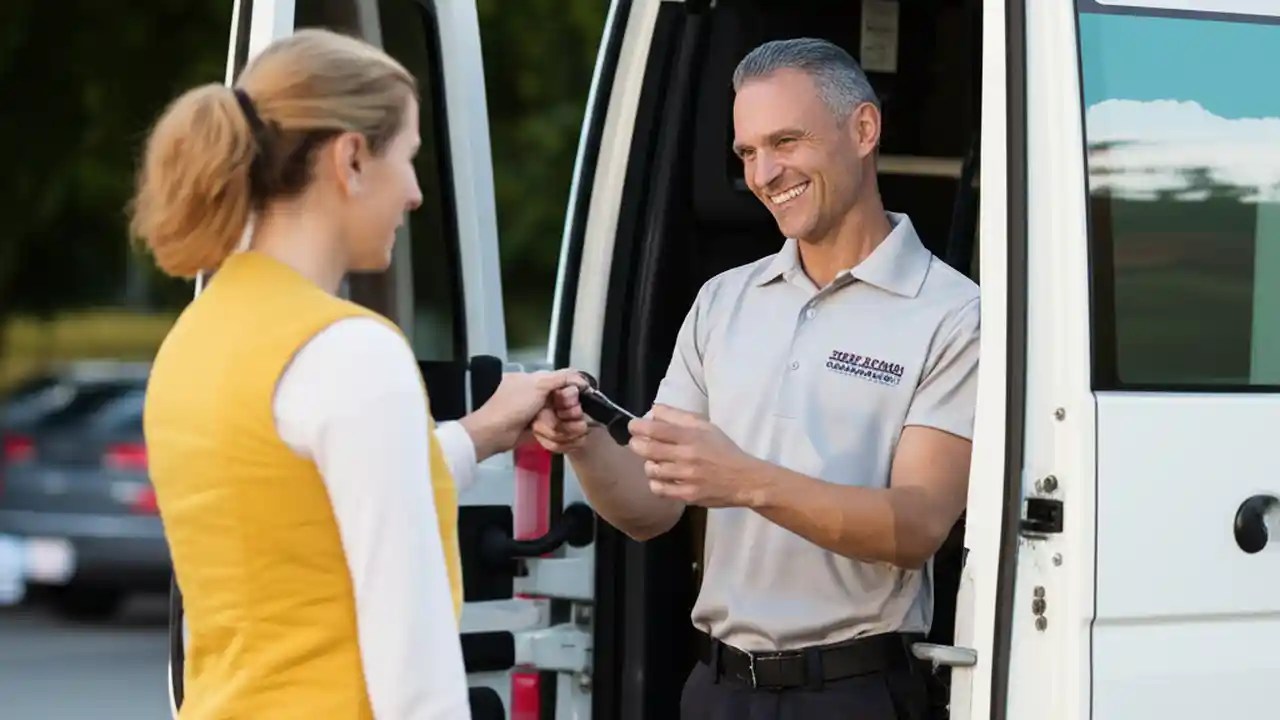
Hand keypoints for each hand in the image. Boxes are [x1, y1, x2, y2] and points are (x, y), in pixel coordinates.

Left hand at [461, 370, 587, 460]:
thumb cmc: (513, 405)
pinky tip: (542, 435)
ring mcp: (543, 415)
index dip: (574, 392)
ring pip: (567, 422)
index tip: (576, 400)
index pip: (568, 382)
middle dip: (567, 413)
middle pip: (571, 405)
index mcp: (540, 380)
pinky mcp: (542, 432)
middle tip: (558, 415)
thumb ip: (561, 378)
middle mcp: (543, 396)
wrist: (494, 432)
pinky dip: (555, 437)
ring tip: (540, 427)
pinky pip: (560, 435)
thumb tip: (583, 381)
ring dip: (559, 427)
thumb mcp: (537, 384)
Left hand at [626, 404, 761, 507]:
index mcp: (691, 437)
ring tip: (655, 461)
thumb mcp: (705, 427)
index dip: (638, 426)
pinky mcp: (687, 495)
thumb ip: (678, 417)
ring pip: (652, 470)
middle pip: (648, 449)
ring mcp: (686, 477)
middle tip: (637, 443)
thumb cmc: (723, 450)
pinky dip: (656, 482)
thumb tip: (654, 410)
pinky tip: (662, 478)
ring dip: (648, 464)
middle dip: (636, 444)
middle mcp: (687, 456)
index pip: (656, 429)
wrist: (744, 479)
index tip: (633, 426)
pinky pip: (659, 489)